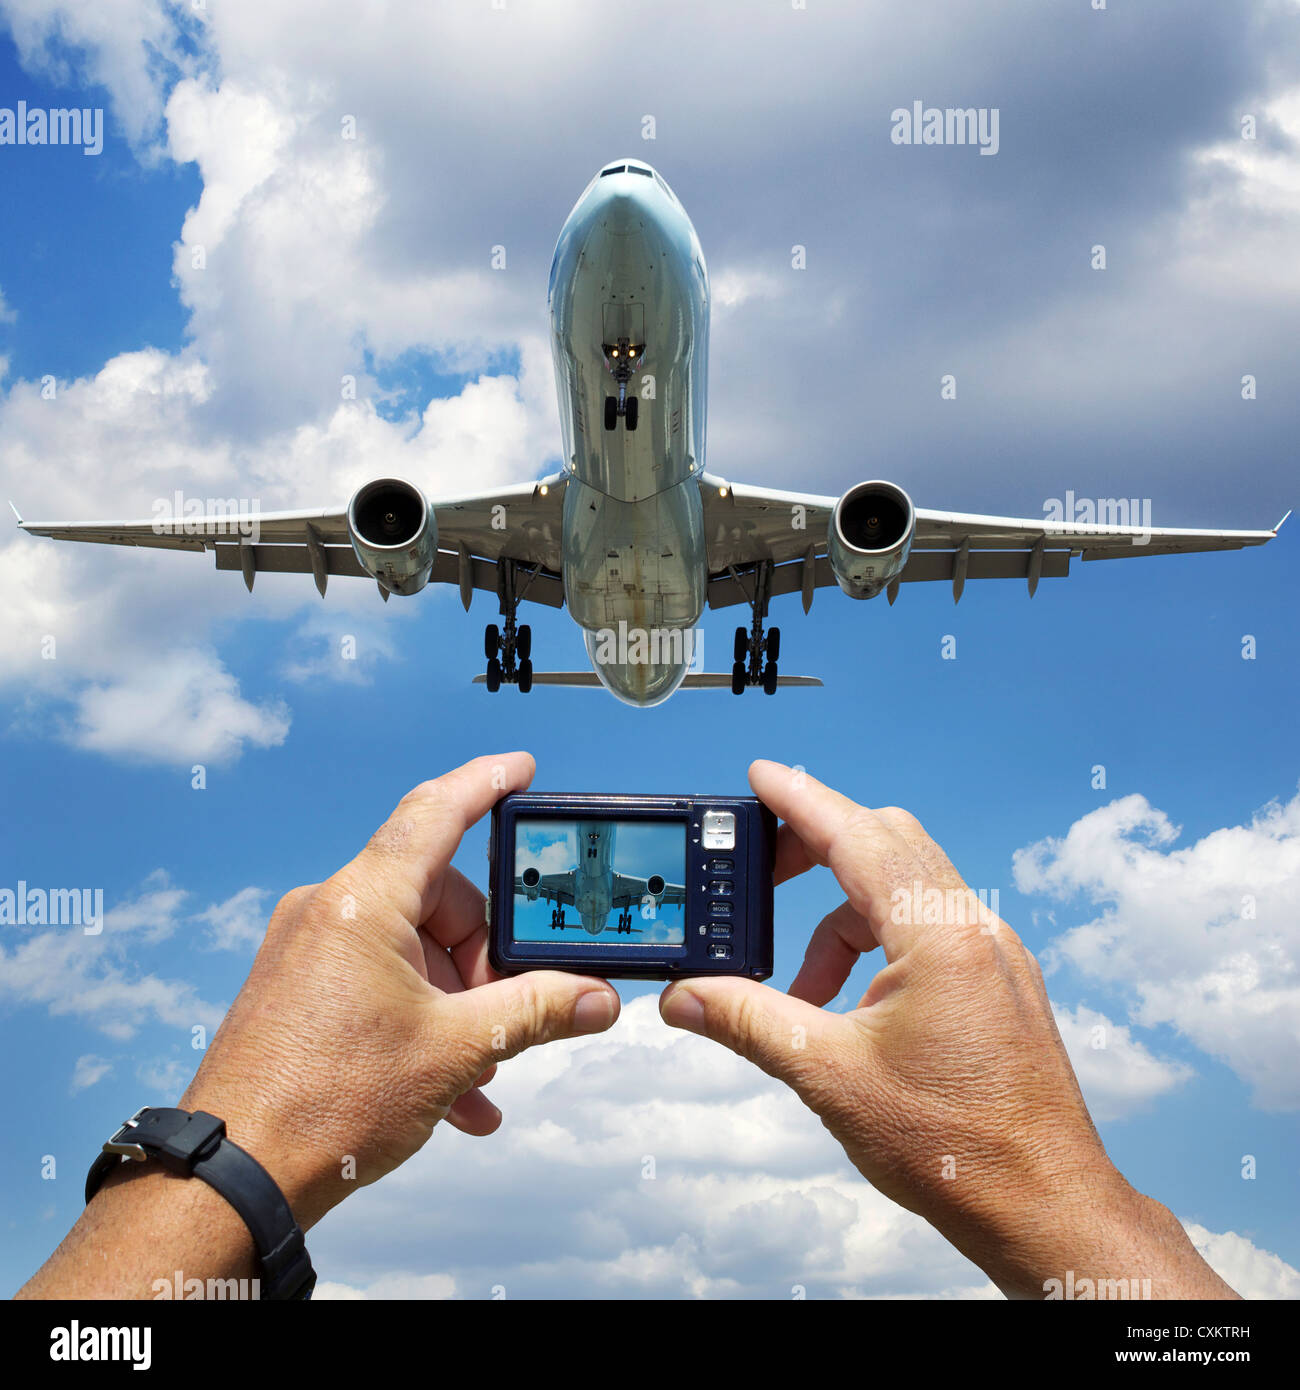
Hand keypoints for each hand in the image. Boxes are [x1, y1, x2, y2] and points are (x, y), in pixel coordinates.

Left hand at [179, 750, 619, 1228]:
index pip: (435, 812)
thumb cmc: (326, 1104)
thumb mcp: (454, 1052)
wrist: (230, 1179)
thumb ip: (535, 1012)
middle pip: (437, 898)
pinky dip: (424, 1024)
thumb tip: (596, 998)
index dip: (486, 783)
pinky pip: (380, 985)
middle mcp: (329, 911)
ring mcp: (309, 951)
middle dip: (487, 955)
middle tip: (519, 1005)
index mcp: (362, 902)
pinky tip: (457, 1094)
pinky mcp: (299, 991)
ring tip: (486, 1071)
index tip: (522, 768)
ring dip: (461, 1003)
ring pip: (413, 951)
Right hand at [659, 760, 1236, 1298]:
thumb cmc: (954, 1148)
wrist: (1045, 1208)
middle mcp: (975, 929)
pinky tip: (847, 999)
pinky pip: (928, 924)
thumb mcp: (828, 1076)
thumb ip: (747, 1020)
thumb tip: (681, 996)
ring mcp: (995, 952)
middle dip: (816, 848)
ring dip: (841, 914)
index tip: (761, 775)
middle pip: (888, 843)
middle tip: (759, 873)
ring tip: (801, 984)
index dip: (802, 801)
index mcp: (939, 938)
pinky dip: (875, 941)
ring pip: (907, 886)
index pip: (858, 837)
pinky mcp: (1000, 979)